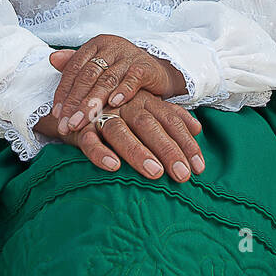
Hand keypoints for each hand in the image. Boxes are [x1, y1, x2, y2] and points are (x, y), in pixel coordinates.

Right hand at [34, 90, 204, 181]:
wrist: (76, 102)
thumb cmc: (119, 111)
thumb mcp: (146, 110)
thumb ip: (171, 117)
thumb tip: (198, 128)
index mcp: (144, 101)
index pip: (169, 120)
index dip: (185, 143)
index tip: (199, 168)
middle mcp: (124, 106)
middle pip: (148, 125)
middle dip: (167, 150)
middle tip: (182, 175)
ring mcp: (101, 116)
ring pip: (120, 132)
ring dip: (137, 152)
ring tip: (154, 174)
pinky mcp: (80, 129)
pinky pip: (89, 141)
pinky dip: (100, 153)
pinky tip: (113, 167)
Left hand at [49, 35, 186, 135]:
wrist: (157, 71)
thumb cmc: (122, 71)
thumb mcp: (99, 67)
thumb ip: (75, 65)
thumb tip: (51, 59)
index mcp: (94, 46)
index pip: (73, 70)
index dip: (64, 93)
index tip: (57, 115)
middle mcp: (110, 47)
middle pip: (88, 76)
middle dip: (75, 102)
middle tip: (68, 124)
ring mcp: (128, 56)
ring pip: (107, 79)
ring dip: (94, 102)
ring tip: (83, 121)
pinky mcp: (146, 66)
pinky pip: (133, 79)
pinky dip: (123, 91)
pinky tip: (114, 105)